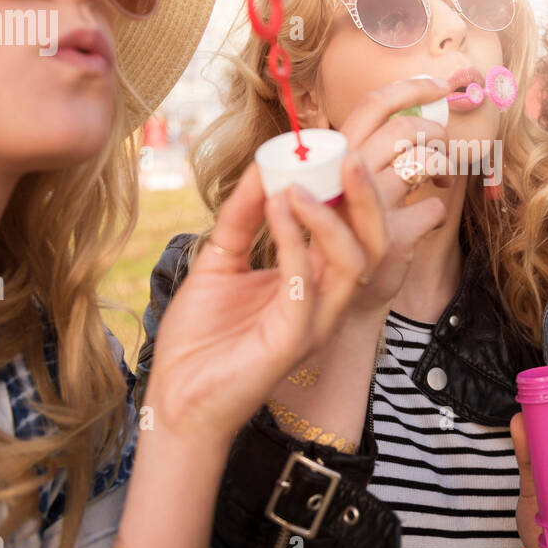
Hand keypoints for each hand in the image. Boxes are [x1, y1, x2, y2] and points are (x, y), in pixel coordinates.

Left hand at [145, 155, 386, 447]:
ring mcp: (315, 322)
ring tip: (295, 183)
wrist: (174, 400)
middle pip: (373, 243)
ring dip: (329, 215)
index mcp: (316, 281)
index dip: (350, 188)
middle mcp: (326, 301)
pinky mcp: (293, 340)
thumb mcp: (220, 260)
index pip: (354, 229)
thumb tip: (259, 168)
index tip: (326, 147)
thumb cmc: (201, 339)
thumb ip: (241, 217)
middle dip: (365, 196)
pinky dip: (293, 240)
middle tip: (341, 154)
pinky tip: (273, 207)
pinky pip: (305, 283)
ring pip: (354, 261)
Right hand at [334, 76, 455, 313]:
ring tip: (436, 177)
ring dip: (441, 165)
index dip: (412, 88)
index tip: (443, 85)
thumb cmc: (350, 228)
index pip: (374, 105)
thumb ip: (375, 149)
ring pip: (423, 161)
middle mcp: (345, 175)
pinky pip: (434, 208)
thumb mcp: (350, 183)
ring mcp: (367, 207)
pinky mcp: (391, 239)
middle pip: (404, 130)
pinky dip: (437, 213)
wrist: (343, 295)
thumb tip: (424, 102)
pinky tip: (425, 221)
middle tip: (438, 145)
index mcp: (334, 154)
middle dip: (434, 132)